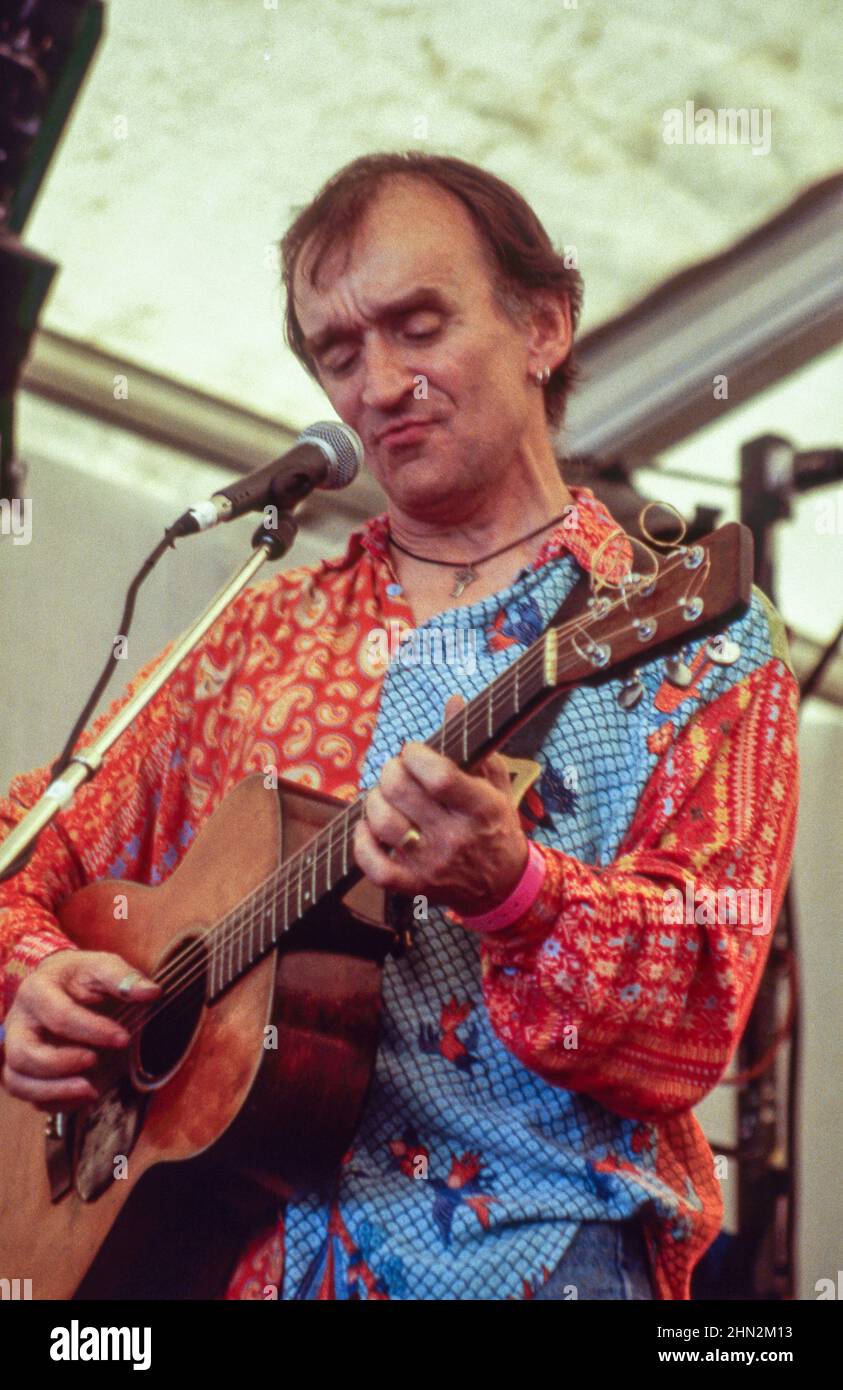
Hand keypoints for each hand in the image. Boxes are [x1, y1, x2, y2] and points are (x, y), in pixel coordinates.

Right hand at [1, 949, 159, 1110]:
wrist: (59, 984)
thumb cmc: (82, 977)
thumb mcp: (102, 967)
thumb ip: (124, 979)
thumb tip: (151, 992)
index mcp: (37, 991)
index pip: (58, 1016)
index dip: (91, 1030)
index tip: (123, 1039)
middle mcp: (19, 1024)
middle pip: (23, 1054)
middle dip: (59, 1065)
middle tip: (94, 1062)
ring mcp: (17, 1050)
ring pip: (17, 1081)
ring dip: (54, 1092)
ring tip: (90, 1091)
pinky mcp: (23, 1070)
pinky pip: (28, 1095)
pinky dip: (54, 1102)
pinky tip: (85, 1096)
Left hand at [353, 694, 529, 918]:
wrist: (503, 885)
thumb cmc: (496, 824)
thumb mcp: (495, 782)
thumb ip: (474, 743)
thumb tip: (454, 700)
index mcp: (481, 808)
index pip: (439, 776)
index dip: (416, 755)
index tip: (414, 750)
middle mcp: (456, 838)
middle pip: (402, 793)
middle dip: (391, 771)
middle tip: (396, 769)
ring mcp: (433, 865)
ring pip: (383, 824)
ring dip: (374, 800)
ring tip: (384, 795)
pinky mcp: (414, 886)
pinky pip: (373, 866)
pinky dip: (362, 843)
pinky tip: (368, 828)